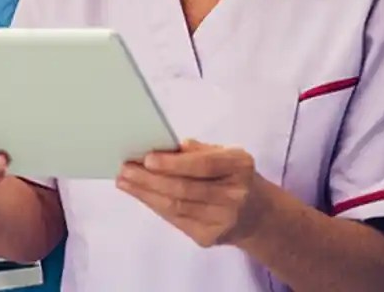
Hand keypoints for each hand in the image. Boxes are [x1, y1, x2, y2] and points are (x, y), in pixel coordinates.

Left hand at [116, 139, 270, 247]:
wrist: (258, 214)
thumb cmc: (234, 176)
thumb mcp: (226, 155)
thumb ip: (199, 151)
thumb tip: (165, 147)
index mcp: (240, 166)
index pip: (204, 165)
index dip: (174, 163)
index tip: (147, 158)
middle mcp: (235, 195)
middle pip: (185, 189)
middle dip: (150, 180)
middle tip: (125, 170)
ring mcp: (223, 220)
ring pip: (177, 207)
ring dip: (146, 194)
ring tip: (125, 182)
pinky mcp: (210, 237)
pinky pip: (176, 220)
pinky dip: (155, 205)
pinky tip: (141, 195)